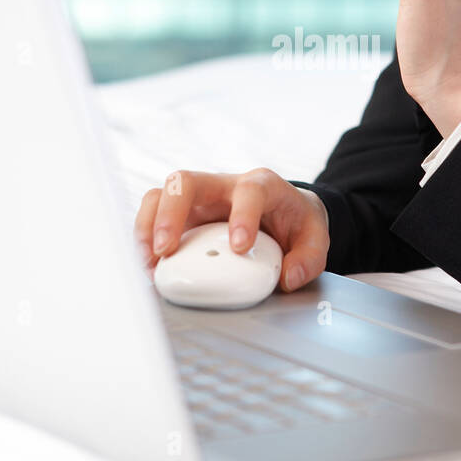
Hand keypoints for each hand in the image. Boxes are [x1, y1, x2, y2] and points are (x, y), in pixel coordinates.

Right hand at [133, 168, 329, 292]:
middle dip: (171, 213)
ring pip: (160, 194)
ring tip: (150, 260)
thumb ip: (309, 259)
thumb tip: (287, 278)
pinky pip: (153, 217)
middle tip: (167, 249)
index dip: (242, 216)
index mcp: (262, 186)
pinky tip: (150, 267)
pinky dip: (145, 240)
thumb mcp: (315, 238)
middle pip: (186, 181)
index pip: (249, 191)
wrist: (283, 213)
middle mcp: (222, 186)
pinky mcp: (182, 218)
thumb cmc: (295, 223)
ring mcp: (198, 200)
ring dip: (148, 225)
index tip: (239, 247)